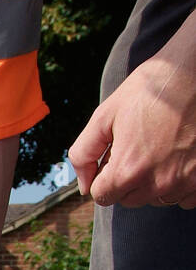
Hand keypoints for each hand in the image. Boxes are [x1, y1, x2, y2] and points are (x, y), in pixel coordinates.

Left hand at [69, 31, 195, 207]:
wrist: (195, 71)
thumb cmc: (150, 89)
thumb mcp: (105, 115)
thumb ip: (84, 154)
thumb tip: (83, 187)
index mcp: (127, 170)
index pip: (102, 195)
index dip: (104, 174)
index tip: (115, 154)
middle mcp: (157, 184)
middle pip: (129, 199)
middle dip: (127, 179)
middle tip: (139, 146)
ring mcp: (184, 183)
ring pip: (157, 199)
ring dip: (154, 182)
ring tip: (162, 148)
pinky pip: (185, 198)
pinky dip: (180, 184)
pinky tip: (181, 157)